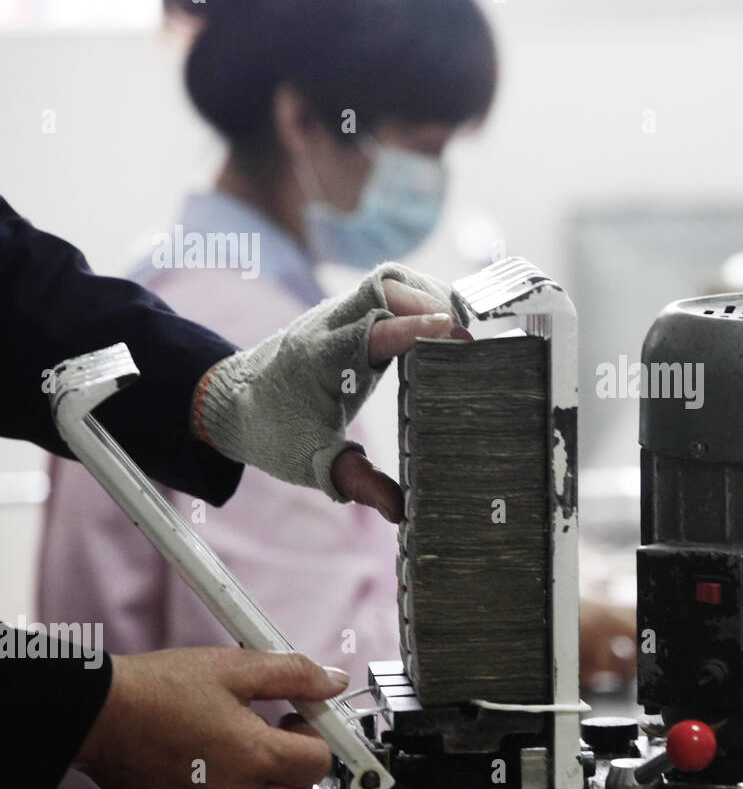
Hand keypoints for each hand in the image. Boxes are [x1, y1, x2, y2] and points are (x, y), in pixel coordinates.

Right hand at [75, 648, 348, 788]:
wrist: (100, 714)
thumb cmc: (158, 690)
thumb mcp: (235, 668)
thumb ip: (293, 674)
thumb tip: (331, 681)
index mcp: (252, 755)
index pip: (320, 761)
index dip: (318, 734)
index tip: (303, 720)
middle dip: (299, 764)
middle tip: (278, 735)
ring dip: (272, 785)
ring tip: (251, 753)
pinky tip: (222, 767)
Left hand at [190, 263, 471, 521]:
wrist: (233, 404)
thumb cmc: (275, 433)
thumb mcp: (314, 463)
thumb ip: (358, 482)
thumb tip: (399, 509)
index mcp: (323, 359)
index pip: (374, 328)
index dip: (417, 326)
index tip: (457, 335)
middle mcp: (329, 326)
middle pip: (384, 286)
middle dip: (430, 301)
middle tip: (463, 335)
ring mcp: (337, 313)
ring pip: (387, 279)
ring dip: (426, 294)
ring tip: (457, 326)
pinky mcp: (346, 313)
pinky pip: (385, 288)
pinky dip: (416, 297)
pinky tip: (437, 323)